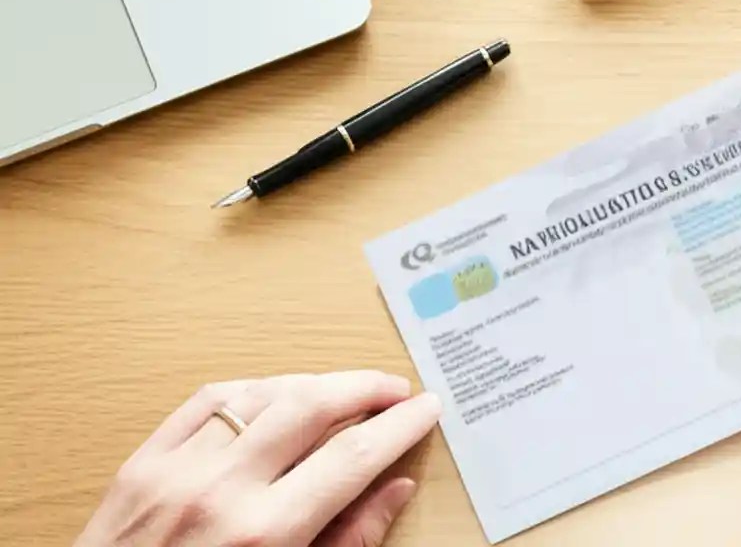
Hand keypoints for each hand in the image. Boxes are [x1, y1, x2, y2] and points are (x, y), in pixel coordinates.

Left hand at [76, 371, 440, 546]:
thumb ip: (350, 539)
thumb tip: (395, 487)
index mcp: (264, 536)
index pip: (353, 457)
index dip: (400, 425)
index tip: (426, 409)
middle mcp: (220, 493)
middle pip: (312, 406)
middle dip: (364, 387)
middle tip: (395, 388)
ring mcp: (175, 472)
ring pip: (262, 392)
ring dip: (313, 382)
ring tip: (344, 390)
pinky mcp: (141, 464)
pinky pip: (207, 401)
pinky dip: (252, 388)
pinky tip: (277, 393)